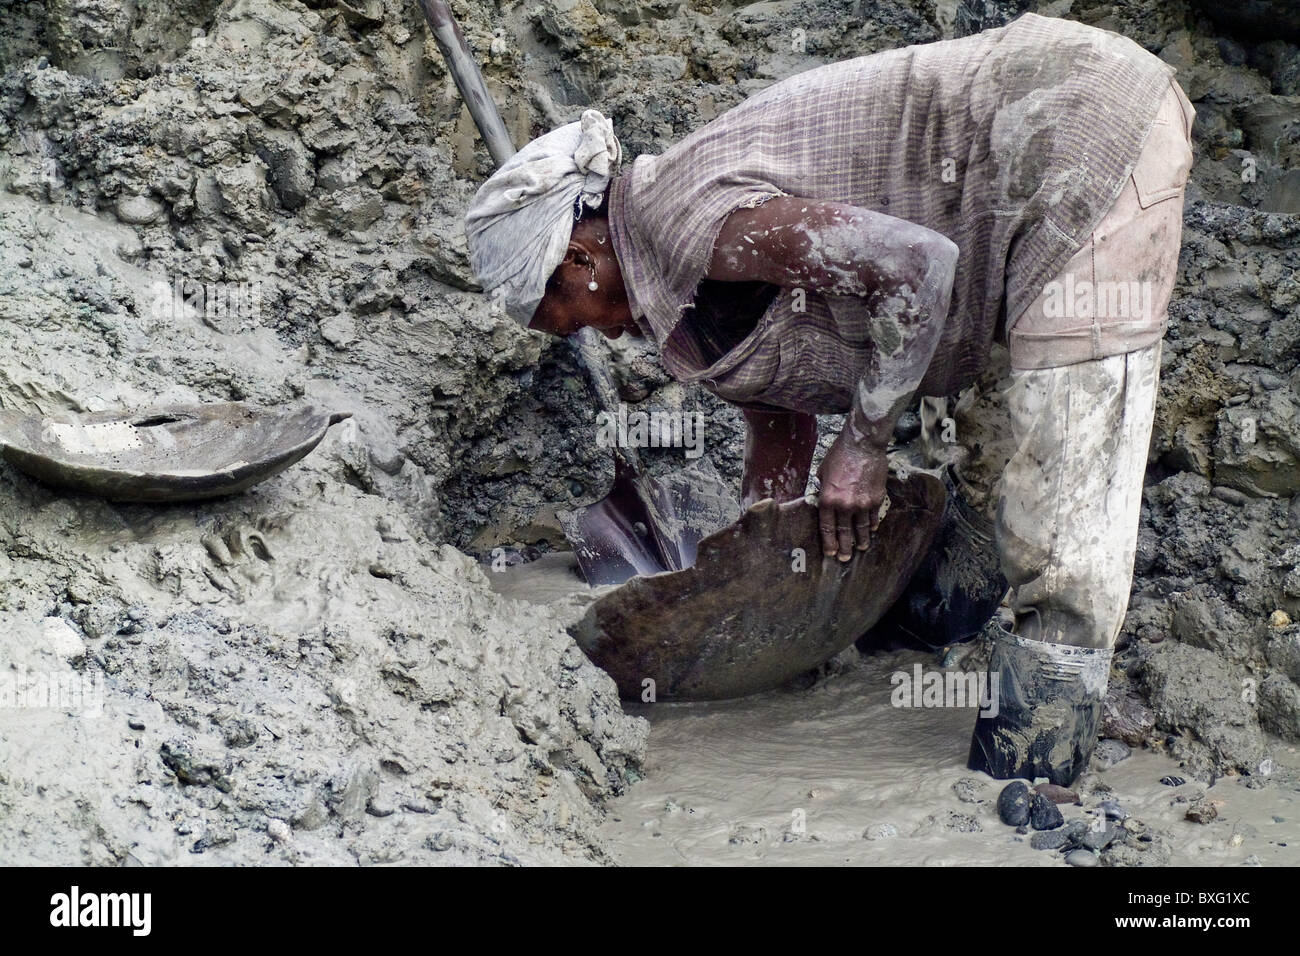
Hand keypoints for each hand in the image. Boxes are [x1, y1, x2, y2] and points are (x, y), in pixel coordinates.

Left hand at [815, 432, 888, 560]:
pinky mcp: (876, 499)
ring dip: (861, 540)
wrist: (862, 445)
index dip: (829, 542)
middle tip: (845, 558)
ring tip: (861, 548)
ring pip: (862, 528)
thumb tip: (826, 500)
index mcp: (828, 500)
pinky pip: (874, 516)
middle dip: (844, 547)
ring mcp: (863, 504)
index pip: (827, 527)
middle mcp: (845, 505)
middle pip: (844, 532)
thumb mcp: (823, 473)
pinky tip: (872, 530)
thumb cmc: (839, 455)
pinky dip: (872, 524)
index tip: (830, 552)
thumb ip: (823, 490)